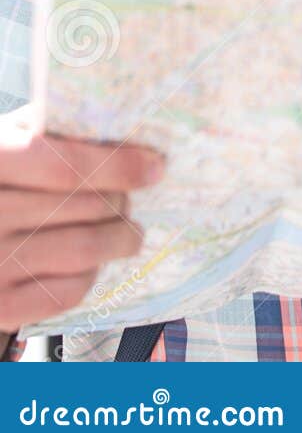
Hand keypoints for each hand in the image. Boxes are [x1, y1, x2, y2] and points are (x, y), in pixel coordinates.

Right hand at [0, 107, 163, 336]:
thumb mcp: (4, 142)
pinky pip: (67, 291)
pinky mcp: (1, 308)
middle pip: (86, 207)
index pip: (66, 166)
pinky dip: (91, 274)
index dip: (119, 165)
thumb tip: (114, 124)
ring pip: (84, 249)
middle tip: (131, 200)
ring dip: (120, 238)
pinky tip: (93, 262)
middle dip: (121, 201)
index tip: (155, 167)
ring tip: (129, 231)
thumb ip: (44, 129)